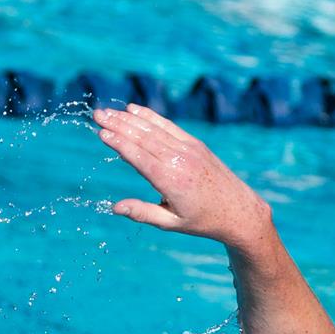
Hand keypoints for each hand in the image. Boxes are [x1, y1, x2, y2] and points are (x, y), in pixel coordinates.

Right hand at [93, 104, 271, 250]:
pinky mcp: (194, 144)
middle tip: (97, 115)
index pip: (139, 157)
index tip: (101, 133)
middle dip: (118, 125)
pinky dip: (150, 117)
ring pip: (154, 129)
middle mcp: (179, 160)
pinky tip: (134, 110)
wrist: (238, 210)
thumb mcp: (171, 223)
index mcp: (171, 181)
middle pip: (143, 138)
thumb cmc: (202, 221)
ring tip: (108, 112)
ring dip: (129, 119)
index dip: (119, 143)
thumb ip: (142, 213)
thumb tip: (115, 207)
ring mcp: (188, 149)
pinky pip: (168, 126)